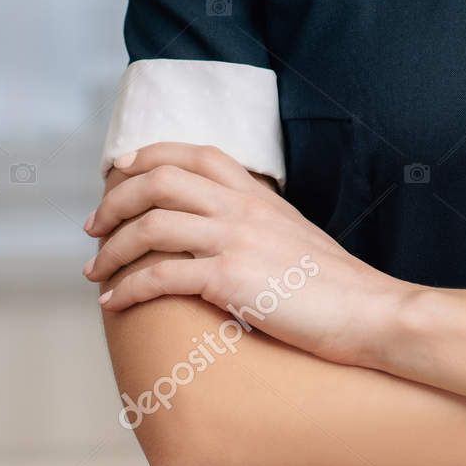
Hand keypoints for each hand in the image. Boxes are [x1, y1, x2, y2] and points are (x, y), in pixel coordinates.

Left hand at [83, 143, 409, 365]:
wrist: (372, 312)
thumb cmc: (338, 287)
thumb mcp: (297, 237)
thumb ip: (260, 224)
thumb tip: (228, 236)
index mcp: (259, 195)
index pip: (193, 154)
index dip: (147, 156)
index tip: (119, 173)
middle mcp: (243, 208)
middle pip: (157, 180)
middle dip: (113, 202)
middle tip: (94, 228)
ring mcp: (236, 240)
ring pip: (149, 224)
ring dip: (110, 248)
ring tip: (95, 271)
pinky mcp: (231, 279)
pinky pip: (160, 275)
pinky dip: (127, 288)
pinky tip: (115, 303)